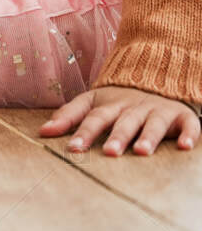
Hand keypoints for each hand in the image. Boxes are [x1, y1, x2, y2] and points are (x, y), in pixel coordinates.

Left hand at [40, 85, 200, 155]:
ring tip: (141, 152)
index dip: (83, 132)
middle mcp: (134, 108)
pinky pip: (189, 125)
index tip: (72, 148)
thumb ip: (69, 116)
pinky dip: (189, 135)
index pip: (95, 118)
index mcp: (111, 105)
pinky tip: (185, 147)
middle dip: (117, 137)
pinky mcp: (182, 116)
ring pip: (153, 124)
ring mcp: (159, 111)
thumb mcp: (92, 102)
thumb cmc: (119, 100)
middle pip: (124, 122)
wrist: (156, 77)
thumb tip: (42, 131)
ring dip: (148, 137)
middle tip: (109, 152)